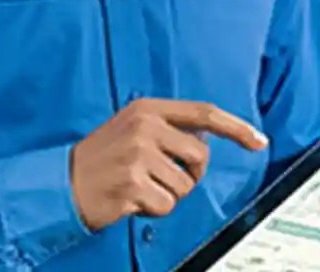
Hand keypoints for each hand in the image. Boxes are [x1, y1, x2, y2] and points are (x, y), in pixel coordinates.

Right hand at [70, 99, 267, 230]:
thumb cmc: (101, 159)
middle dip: (188, 174)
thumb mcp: (132, 130)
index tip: (259, 141)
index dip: (236, 127)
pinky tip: (131, 200)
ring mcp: (138, 154)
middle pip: (200, 157)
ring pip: (185, 186)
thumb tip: (207, 140)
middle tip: (157, 176)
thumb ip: (167, 129)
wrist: (60, 184)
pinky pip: (167, 205)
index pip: (204, 113)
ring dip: (166, 195)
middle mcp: (145, 127)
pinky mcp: (133, 183)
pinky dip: (153, 210)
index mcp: (148, 109)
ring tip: (138, 187)